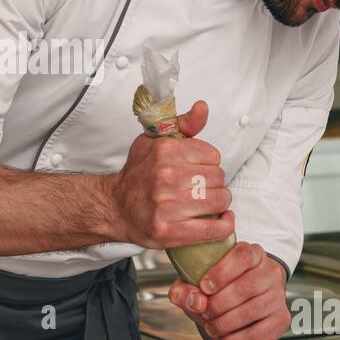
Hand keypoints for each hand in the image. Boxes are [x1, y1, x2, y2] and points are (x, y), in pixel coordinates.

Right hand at [109, 100, 233, 248]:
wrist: (115, 207)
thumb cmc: (138, 175)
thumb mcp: (155, 140)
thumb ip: (184, 124)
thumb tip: (202, 108)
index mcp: (165, 151)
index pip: (213, 155)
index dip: (208, 163)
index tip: (198, 169)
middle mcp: (166, 177)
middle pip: (218, 178)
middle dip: (215, 183)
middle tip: (202, 188)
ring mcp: (167, 206)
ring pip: (219, 201)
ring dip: (219, 203)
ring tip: (208, 203)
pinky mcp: (170, 231)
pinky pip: (214, 229)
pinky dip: (224, 226)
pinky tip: (221, 220)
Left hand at [167, 242, 289, 339]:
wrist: (240, 300)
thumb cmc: (219, 287)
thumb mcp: (197, 281)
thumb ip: (186, 287)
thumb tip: (193, 299)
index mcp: (251, 253)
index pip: (242, 256)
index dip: (222, 272)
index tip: (204, 286)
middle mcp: (269, 272)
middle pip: (247, 286)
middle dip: (220, 304)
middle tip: (205, 313)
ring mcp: (278, 295)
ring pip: (253, 310)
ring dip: (226, 323)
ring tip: (212, 327)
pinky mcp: (281, 318)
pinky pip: (261, 333)